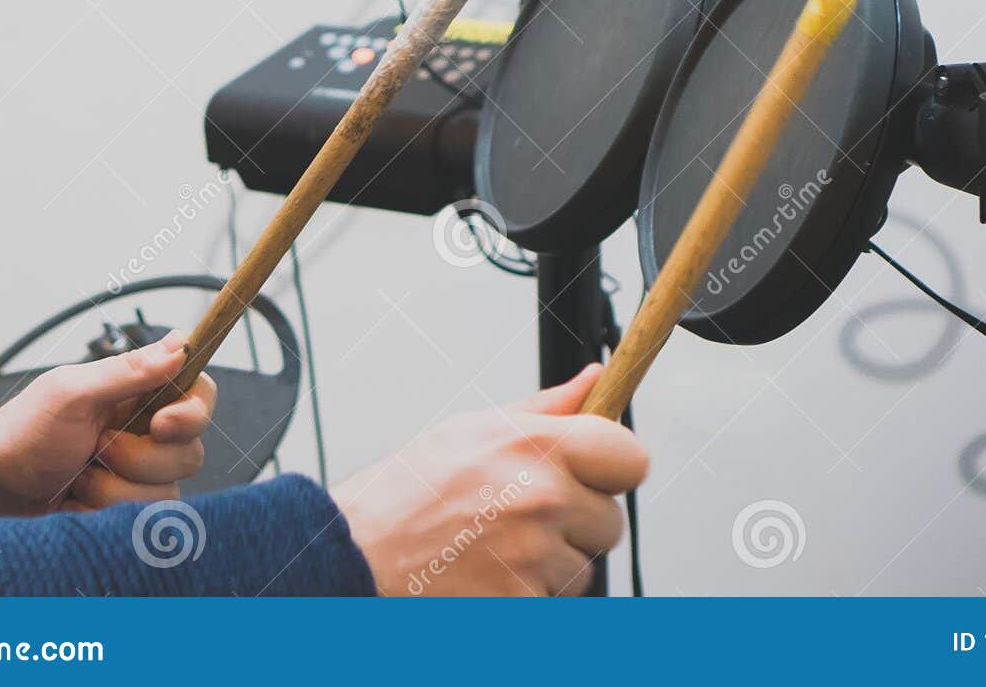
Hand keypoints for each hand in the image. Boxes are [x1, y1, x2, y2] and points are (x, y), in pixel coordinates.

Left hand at [0, 330, 217, 515]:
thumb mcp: (71, 394)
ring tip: (77, 476)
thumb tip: (179, 344)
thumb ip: (129, 371)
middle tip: (95, 447)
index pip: (200, 393)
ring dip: (115, 488)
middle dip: (137, 458)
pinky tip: (78, 498)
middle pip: (190, 450)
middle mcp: (148, 429)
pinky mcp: (128, 503)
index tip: (160, 426)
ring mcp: (140, 470)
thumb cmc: (20, 434)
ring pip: (168, 489)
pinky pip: (144, 516)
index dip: (192, 413)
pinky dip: (105, 509)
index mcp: (140, 392)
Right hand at [336, 364, 646, 595]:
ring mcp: (533, 556)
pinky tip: (485, 575)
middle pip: (610, 521)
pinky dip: (526, 596)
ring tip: (495, 547)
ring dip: (550, 564)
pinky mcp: (521, 604)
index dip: (615, 469)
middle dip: (577, 524)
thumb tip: (594, 381)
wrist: (354, 554)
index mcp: (535, 444)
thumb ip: (547, 409)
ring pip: (581, 567)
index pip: (631, 458)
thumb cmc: (406, 492)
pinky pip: (551, 601)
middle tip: (524, 518)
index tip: (595, 475)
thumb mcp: (474, 429)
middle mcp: (541, 497)